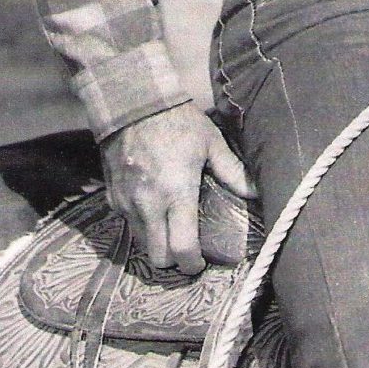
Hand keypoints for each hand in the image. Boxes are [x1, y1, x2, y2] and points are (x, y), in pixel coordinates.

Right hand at [101, 103, 255, 274]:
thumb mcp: (211, 142)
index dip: (192, 264)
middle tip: (186, 249)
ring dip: (156, 243)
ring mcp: (126, 203)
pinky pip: (127, 223)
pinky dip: (141, 224)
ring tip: (171, 230)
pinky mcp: (111, 197)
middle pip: (157, 257)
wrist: (132, 102)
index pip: (182, 247)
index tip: (200, 264)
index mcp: (177, 193)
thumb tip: (257, 192)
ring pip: (141, 243)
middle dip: (173, 260)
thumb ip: (232, 172)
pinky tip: (153, 209)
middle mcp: (148, 205)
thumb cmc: (177, 121)